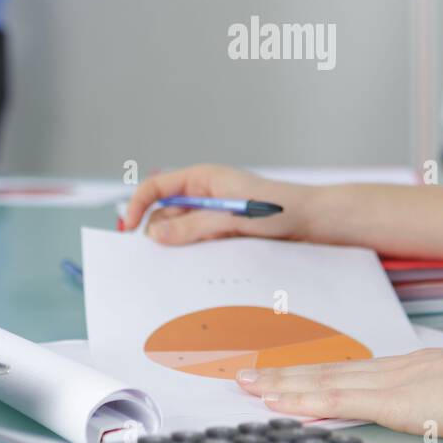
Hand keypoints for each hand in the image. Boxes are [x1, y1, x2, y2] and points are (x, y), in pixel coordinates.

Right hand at [121, 163, 319, 242]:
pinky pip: (197, 244)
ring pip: (180, 232)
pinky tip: (202, 264)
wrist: (314, 222)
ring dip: (179, 246)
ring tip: (190, 259)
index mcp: (203, 178)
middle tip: (159, 256)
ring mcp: (214, 214)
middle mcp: (205, 194)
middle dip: (158, 233)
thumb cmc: (279, 210)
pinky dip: (194, 254)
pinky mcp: (224, 232)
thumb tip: (155, 234)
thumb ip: (194, 226)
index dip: (138, 205)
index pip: (157, 188)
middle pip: (164, 213)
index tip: (127, 229)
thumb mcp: (234, 217)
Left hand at [236, 338, 442, 439]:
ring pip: (323, 383)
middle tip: (246, 377)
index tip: (289, 375)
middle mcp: (397, 370)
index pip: (354, 372)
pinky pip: (338, 401)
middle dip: (284, 376)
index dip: (317, 373)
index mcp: (416, 369)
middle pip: (328, 373)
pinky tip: (279, 404)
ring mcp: (393, 384)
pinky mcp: (394, 403)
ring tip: (247, 387)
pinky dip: (304, 402)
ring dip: (282, 386)